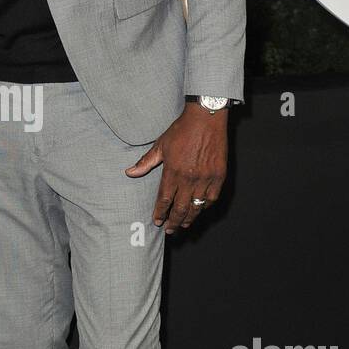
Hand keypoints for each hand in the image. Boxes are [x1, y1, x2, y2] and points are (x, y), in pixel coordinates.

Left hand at [124, 103, 227, 233]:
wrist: (206, 119)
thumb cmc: (182, 130)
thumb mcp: (161, 145)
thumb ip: (146, 162)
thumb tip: (130, 172)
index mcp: (173, 172)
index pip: (164, 200)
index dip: (160, 212)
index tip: (157, 221)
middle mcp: (189, 179)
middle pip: (180, 208)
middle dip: (173, 222)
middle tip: (169, 230)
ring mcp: (205, 179)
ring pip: (196, 206)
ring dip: (189, 218)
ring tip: (184, 225)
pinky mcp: (218, 176)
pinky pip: (211, 198)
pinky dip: (205, 206)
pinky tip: (200, 209)